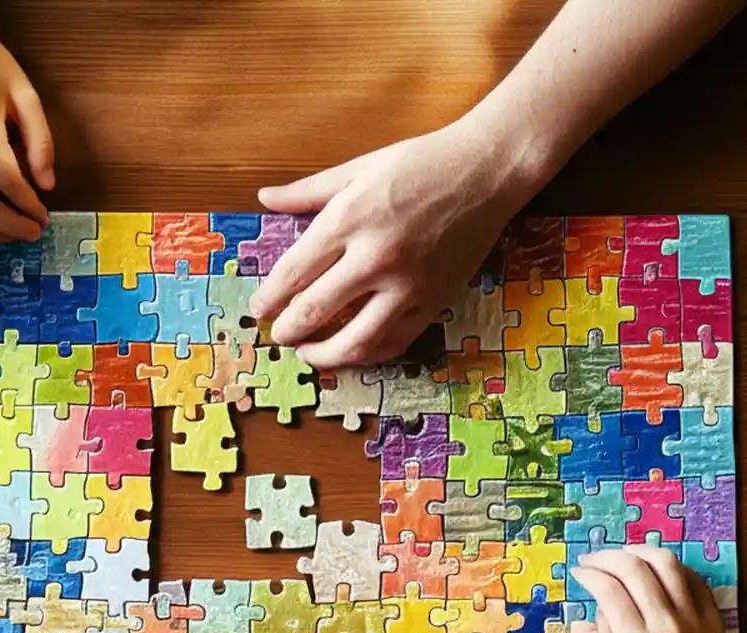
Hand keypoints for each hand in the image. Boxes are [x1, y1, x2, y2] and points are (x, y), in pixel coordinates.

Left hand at [248, 122, 536, 368]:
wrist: (487, 171)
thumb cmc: (422, 163)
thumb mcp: (358, 168)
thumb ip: (307, 191)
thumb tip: (264, 197)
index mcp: (349, 220)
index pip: (294, 273)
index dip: (270, 298)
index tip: (259, 309)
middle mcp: (375, 258)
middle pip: (315, 311)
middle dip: (288, 330)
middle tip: (279, 334)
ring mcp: (408, 286)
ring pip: (355, 341)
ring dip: (324, 355)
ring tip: (309, 353)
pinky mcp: (434, 302)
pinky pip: (395, 342)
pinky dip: (368, 353)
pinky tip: (353, 349)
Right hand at [569, 546, 744, 632]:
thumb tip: (589, 614)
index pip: (608, 590)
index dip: (589, 574)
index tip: (580, 573)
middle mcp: (667, 626)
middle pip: (633, 568)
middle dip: (606, 557)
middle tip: (594, 560)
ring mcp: (693, 618)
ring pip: (666, 563)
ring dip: (639, 550)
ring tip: (624, 554)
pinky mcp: (713, 617)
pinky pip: (692, 577)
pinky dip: (671, 566)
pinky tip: (656, 569)